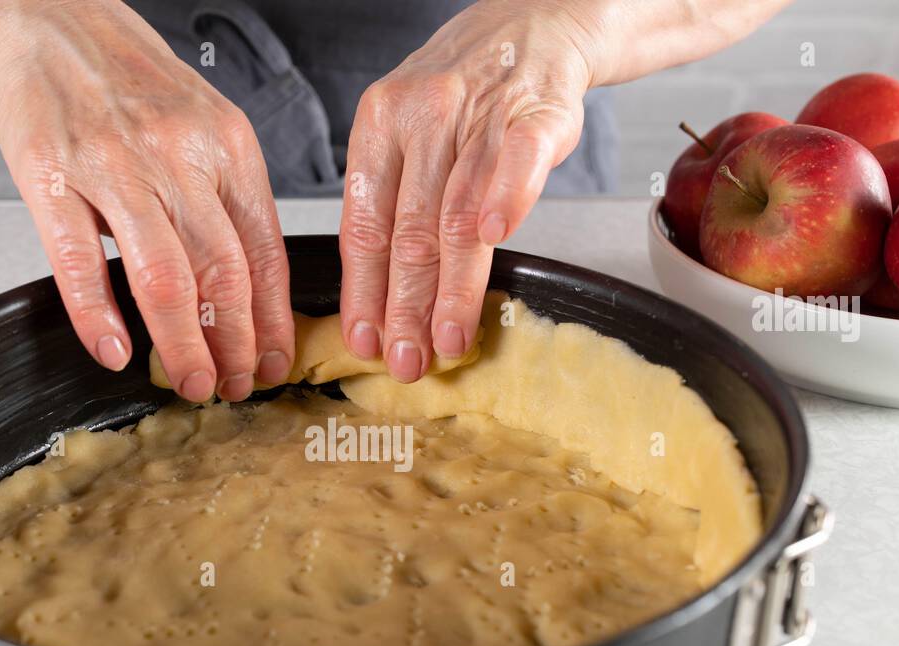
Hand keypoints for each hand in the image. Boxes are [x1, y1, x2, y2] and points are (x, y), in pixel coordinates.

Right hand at [0, 1, 293, 400]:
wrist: (50, 21)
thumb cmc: (132, 86)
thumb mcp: (204, 127)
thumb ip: (227, 199)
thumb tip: (253, 291)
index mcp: (227, 146)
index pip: (264, 251)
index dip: (272, 319)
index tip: (275, 361)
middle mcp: (177, 156)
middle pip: (222, 272)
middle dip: (236, 344)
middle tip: (236, 387)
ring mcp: (113, 166)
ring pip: (163, 277)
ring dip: (182, 344)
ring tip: (192, 383)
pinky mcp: (52, 176)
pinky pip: (79, 261)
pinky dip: (98, 316)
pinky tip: (114, 352)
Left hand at [339, 0, 592, 380]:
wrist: (529, 25)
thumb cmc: (461, 95)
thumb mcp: (404, 134)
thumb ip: (390, 204)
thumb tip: (377, 302)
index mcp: (378, 127)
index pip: (364, 225)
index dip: (364, 290)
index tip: (365, 340)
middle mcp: (421, 119)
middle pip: (408, 231)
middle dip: (405, 307)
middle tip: (406, 360)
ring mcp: (478, 114)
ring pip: (458, 212)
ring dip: (452, 286)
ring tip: (448, 340)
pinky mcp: (534, 110)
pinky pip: (516, 157)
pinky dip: (507, 196)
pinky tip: (495, 236)